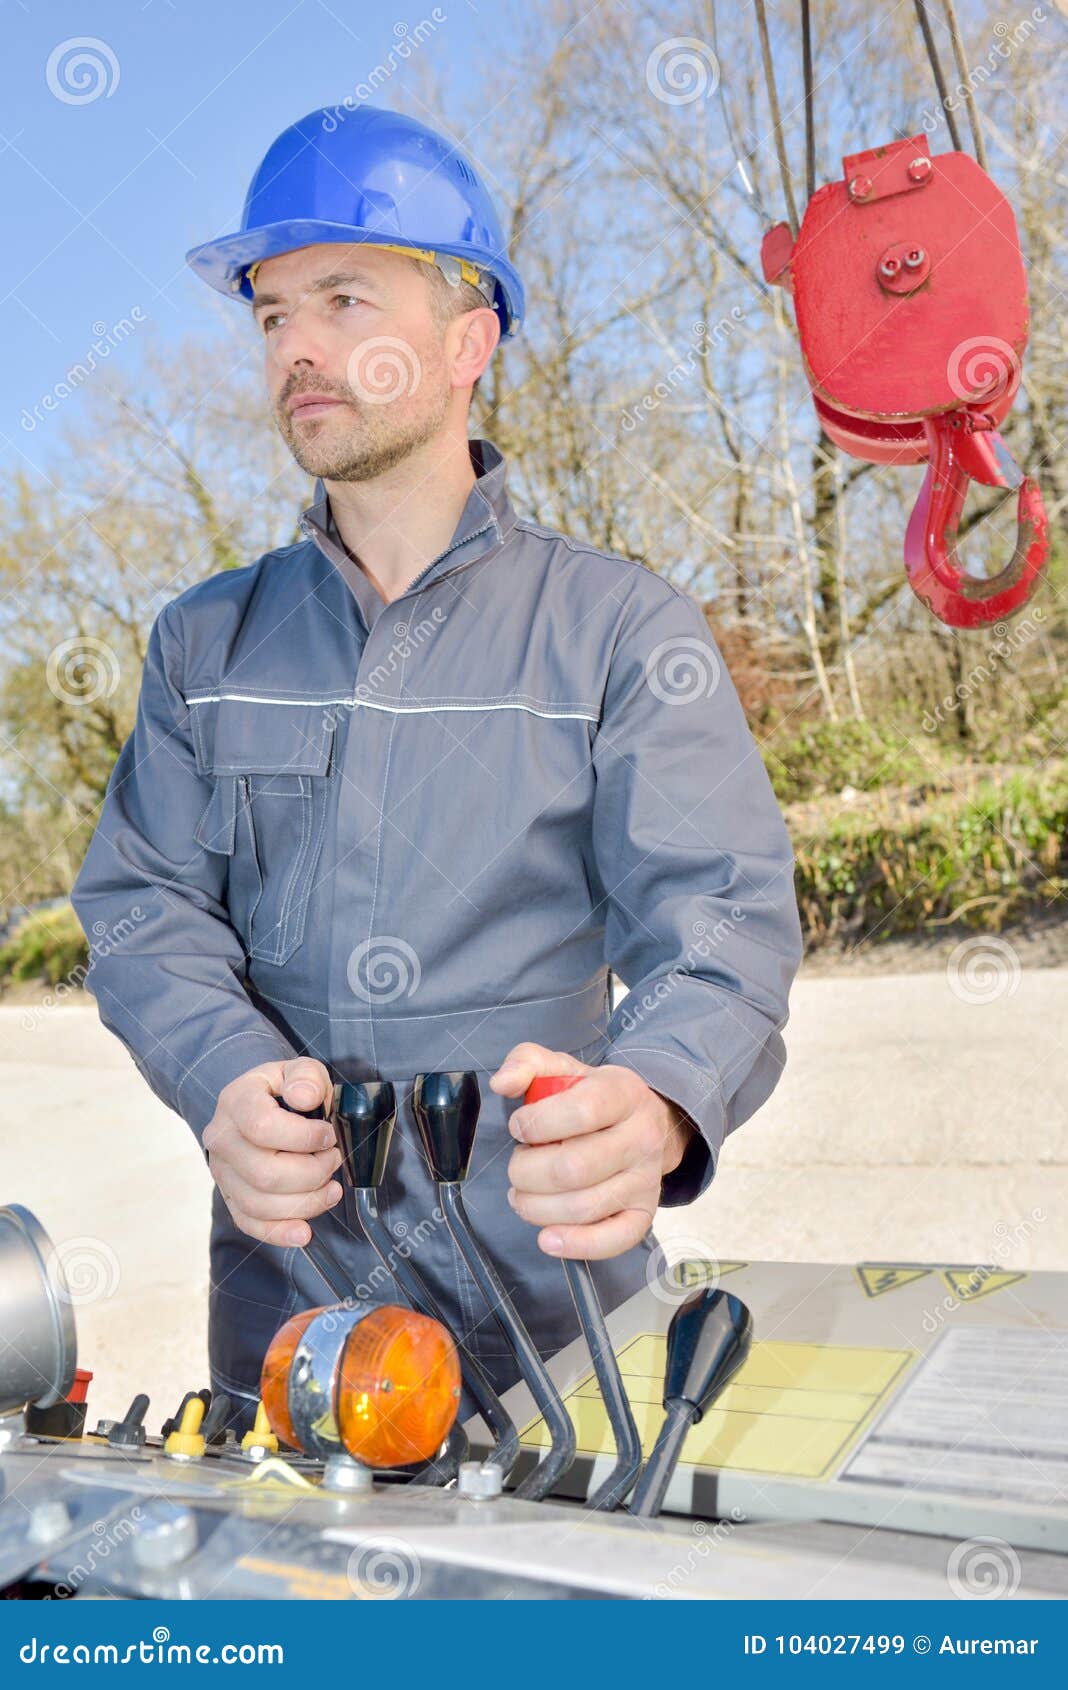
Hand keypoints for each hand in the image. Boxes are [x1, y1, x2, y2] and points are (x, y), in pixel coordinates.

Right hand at [201, 1058, 342, 1247]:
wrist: (260, 1105)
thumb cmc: (285, 1090)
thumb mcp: (301, 1071)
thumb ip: (307, 1077)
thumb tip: (305, 1096)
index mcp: (236, 1102)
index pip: (262, 1126)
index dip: (303, 1137)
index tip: (328, 1135)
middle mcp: (220, 1139)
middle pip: (264, 1173)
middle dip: (311, 1173)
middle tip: (333, 1159)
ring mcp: (222, 1172)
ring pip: (259, 1203)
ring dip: (305, 1203)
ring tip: (332, 1189)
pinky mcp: (230, 1197)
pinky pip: (249, 1223)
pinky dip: (278, 1233)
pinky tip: (304, 1232)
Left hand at [488, 1042, 695, 1259]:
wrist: (646, 1122)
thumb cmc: (593, 1096)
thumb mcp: (563, 1068)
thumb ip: (527, 1063)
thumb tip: (503, 1083)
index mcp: (623, 1093)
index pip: (581, 1111)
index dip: (537, 1123)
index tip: (519, 1126)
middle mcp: (642, 1138)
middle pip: (574, 1168)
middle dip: (526, 1171)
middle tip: (518, 1164)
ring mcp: (646, 1179)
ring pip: (584, 1207)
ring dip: (536, 1207)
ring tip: (522, 1195)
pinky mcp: (643, 1213)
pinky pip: (614, 1239)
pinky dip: (576, 1245)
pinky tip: (547, 1238)